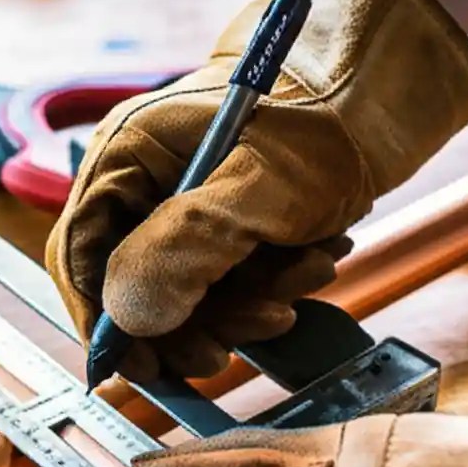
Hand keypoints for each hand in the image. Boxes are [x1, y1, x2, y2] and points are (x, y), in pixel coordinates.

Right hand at [45, 0, 467, 381]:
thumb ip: (184, 251)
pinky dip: (265, 290)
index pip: (79, 253)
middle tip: (221, 352)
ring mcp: (181, 206)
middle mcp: (144, 184)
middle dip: (183, 322)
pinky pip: (223, 284)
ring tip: (301, 279)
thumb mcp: (257, 191)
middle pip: (128, 283)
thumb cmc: (326, 123)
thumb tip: (128, 317)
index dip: (101, 318)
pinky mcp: (220, 227)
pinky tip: (311, 262)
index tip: (134, 367)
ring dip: (241, 307)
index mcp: (128, 157)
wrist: (387, 99)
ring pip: (182, 293)